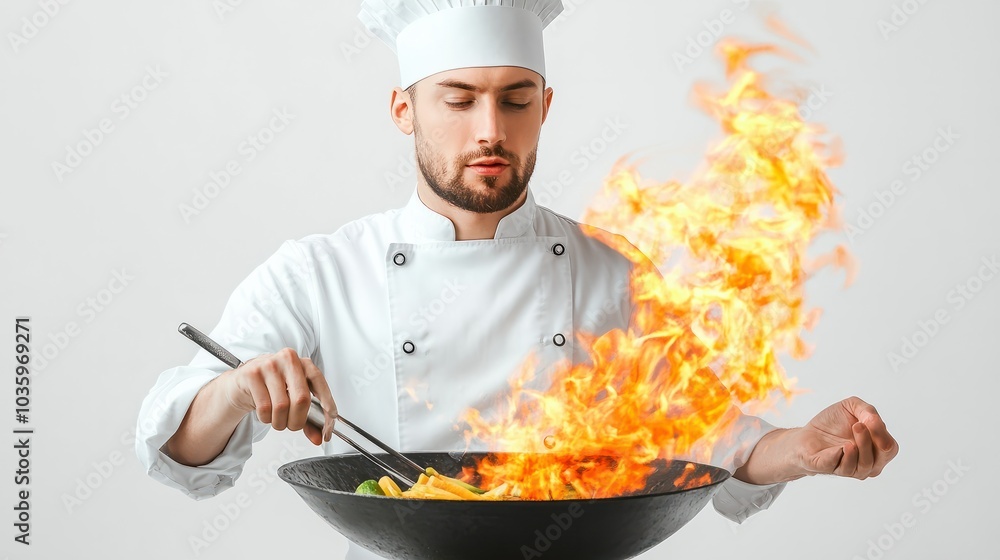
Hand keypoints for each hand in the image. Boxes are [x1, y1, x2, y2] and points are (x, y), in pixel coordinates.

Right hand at [221, 347, 336, 445]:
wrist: (241, 384)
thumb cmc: (271, 390)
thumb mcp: (292, 398)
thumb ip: (308, 418)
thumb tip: (319, 437)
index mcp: (302, 363)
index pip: (319, 381)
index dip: (327, 402)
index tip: (330, 420)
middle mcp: (287, 360)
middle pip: (301, 399)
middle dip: (298, 420)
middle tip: (294, 425)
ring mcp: (268, 365)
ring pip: (282, 406)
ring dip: (280, 422)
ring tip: (277, 420)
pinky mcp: (251, 374)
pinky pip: (264, 407)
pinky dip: (266, 418)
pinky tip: (265, 413)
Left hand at [734, 396, 897, 484]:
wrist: (800, 432)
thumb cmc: (829, 423)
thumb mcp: (853, 406)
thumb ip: (868, 410)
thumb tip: (872, 421)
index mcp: (872, 451)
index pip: (890, 447)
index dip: (884, 434)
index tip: (869, 419)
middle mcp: (861, 464)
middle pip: (880, 458)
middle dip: (873, 440)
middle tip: (859, 424)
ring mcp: (841, 468)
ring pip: (861, 466)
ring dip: (859, 446)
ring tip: (851, 430)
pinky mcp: (822, 467)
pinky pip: (836, 466)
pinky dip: (841, 458)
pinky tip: (843, 447)